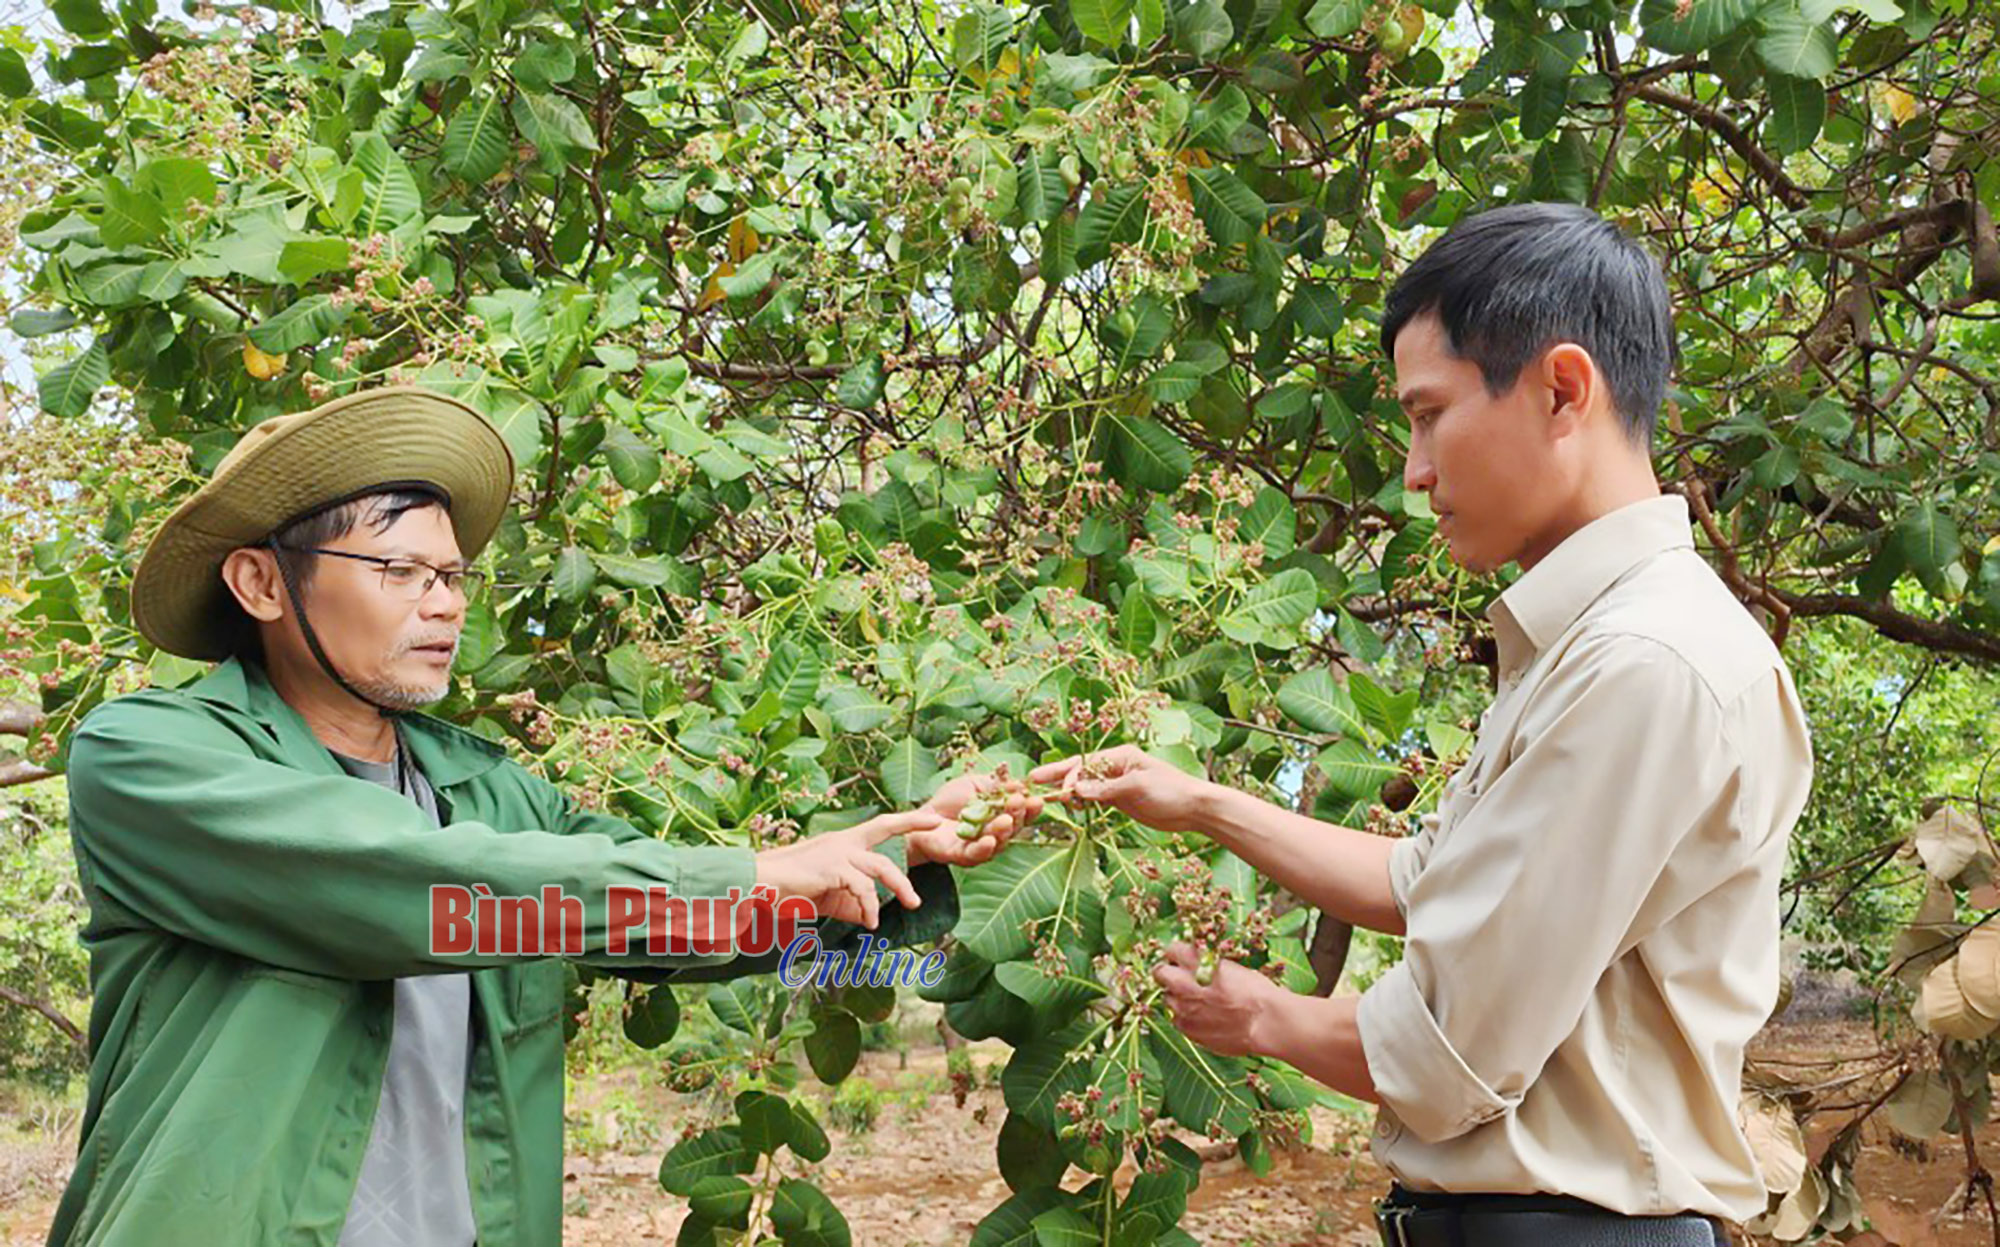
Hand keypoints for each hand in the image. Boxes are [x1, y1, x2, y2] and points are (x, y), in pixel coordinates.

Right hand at [753, 808, 938, 929]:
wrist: (758, 886)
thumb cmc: (787, 890)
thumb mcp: (826, 896)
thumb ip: (849, 902)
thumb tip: (869, 916)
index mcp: (842, 842)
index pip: (880, 825)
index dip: (907, 820)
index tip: (932, 819)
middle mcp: (842, 841)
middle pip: (885, 833)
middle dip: (912, 834)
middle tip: (934, 853)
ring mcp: (837, 852)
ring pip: (880, 866)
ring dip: (900, 887)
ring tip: (911, 905)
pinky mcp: (832, 868)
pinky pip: (862, 888)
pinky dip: (871, 906)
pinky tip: (871, 922)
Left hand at [910, 773, 1046, 866]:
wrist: (920, 817)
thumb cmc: (948, 801)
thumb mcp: (974, 784)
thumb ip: (995, 784)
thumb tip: (1020, 783)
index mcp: (1000, 817)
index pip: (1021, 815)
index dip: (1030, 809)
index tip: (1037, 798)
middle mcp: (994, 835)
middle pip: (1013, 828)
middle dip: (1018, 815)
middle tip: (1018, 802)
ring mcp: (980, 848)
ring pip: (998, 842)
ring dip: (1003, 831)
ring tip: (1006, 819)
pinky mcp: (962, 856)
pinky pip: (976, 855)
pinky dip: (984, 848)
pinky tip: (989, 839)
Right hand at [1029, 745, 1211, 833]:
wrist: (1194, 808)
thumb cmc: (1170, 791)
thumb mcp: (1137, 788)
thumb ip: (1106, 789)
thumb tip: (1077, 790)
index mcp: (1120, 756)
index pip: (1085, 763)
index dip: (1068, 775)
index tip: (1061, 791)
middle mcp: (1115, 767)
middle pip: (1080, 771)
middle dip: (1057, 776)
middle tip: (1031, 780)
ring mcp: (1116, 784)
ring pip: (1085, 786)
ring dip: (1067, 791)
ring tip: (1046, 798)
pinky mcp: (1120, 799)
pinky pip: (1094, 798)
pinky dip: (1081, 802)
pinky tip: (1069, 806)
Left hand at [1151, 940, 1279, 1057]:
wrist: (1267, 1023)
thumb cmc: (1257, 992)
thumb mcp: (1233, 967)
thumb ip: (1209, 965)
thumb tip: (1198, 963)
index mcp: (1197, 961)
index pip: (1172, 950)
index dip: (1177, 954)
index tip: (1181, 958)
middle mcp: (1184, 983)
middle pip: (1160, 973)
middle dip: (1168, 973)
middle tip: (1179, 977)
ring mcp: (1183, 1008)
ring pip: (1167, 998)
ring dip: (1177, 996)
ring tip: (1194, 1000)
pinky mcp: (1187, 1029)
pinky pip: (1176, 1019)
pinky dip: (1184, 1016)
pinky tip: (1201, 1016)